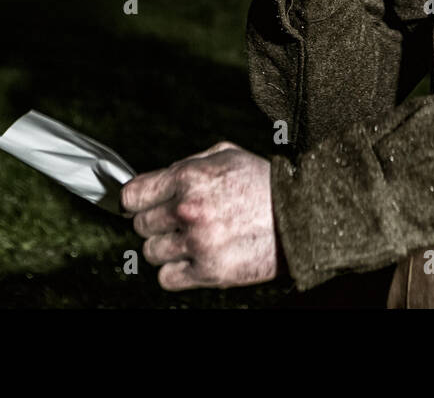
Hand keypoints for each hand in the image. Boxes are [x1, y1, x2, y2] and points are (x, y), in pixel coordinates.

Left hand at [121, 142, 279, 290]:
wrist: (301, 214)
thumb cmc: (263, 183)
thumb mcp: (225, 155)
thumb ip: (187, 165)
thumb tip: (154, 181)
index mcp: (189, 177)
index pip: (132, 195)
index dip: (136, 201)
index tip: (142, 205)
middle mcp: (188, 209)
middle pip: (140, 225)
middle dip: (155, 222)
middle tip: (176, 221)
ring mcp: (198, 242)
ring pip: (151, 252)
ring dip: (166, 248)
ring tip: (189, 240)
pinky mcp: (209, 271)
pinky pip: (167, 278)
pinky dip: (176, 271)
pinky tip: (193, 258)